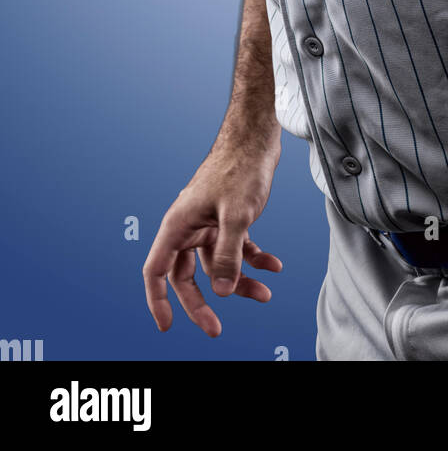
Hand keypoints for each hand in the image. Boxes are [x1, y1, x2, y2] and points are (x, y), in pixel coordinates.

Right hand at [143, 143, 281, 337]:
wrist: (257, 136)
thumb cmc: (241, 167)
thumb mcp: (237, 214)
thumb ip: (228, 254)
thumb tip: (222, 292)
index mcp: (178, 225)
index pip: (156, 271)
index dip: (157, 300)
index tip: (166, 326)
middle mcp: (189, 226)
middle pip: (187, 275)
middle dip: (202, 302)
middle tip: (216, 329)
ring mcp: (209, 223)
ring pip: (217, 264)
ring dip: (239, 281)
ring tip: (265, 294)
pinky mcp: (228, 218)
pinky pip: (236, 249)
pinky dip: (253, 259)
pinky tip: (273, 267)